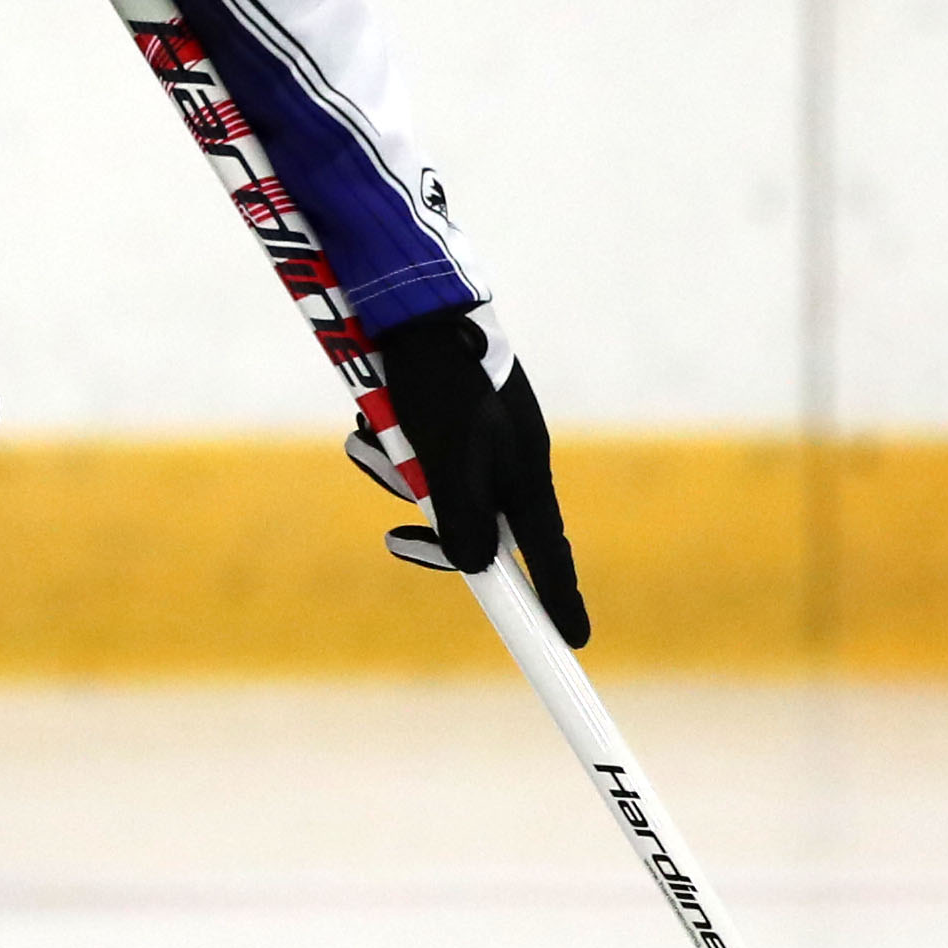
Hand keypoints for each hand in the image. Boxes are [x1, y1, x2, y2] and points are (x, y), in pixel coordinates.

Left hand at [368, 305, 588, 648]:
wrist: (415, 304)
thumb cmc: (441, 378)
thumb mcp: (450, 454)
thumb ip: (461, 514)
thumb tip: (472, 569)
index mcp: (526, 471)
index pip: (550, 553)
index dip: (559, 599)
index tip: (573, 643)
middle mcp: (509, 459)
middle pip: (475, 524)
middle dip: (431, 523)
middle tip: (398, 538)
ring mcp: (479, 437)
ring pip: (435, 486)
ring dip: (398, 469)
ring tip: (378, 434)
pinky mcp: (447, 417)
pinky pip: (416, 452)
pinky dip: (391, 441)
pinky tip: (374, 411)